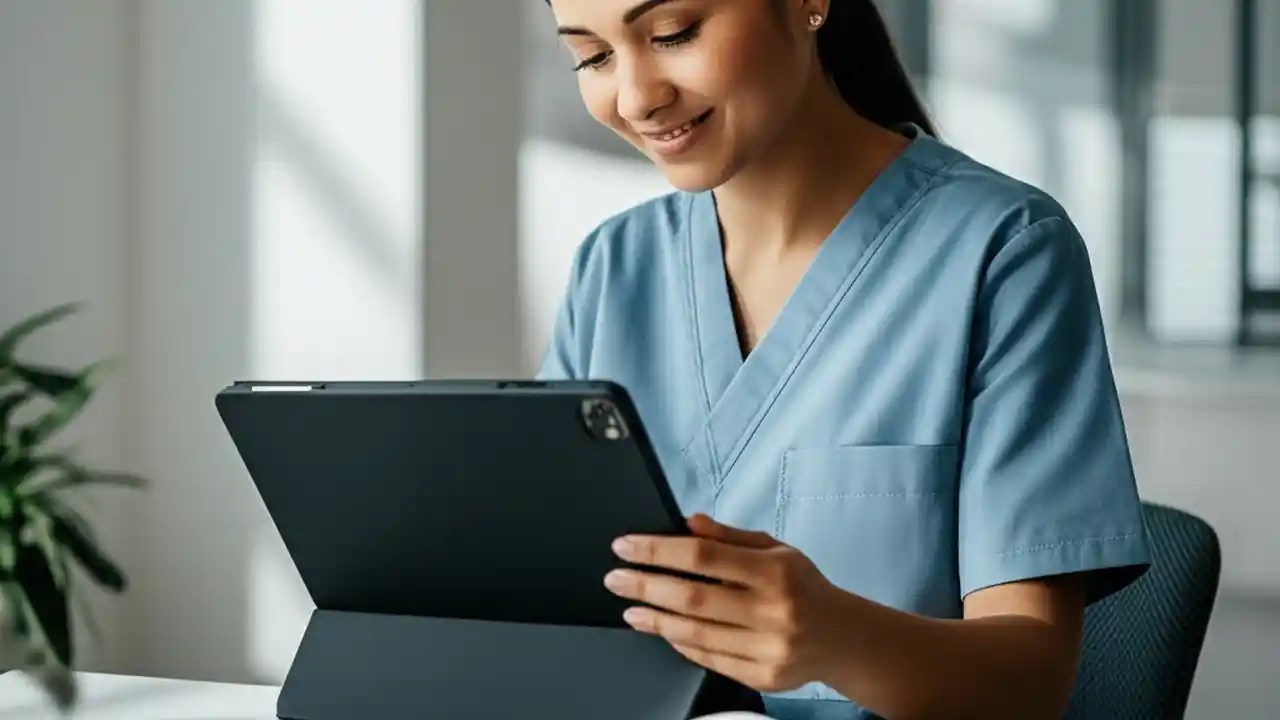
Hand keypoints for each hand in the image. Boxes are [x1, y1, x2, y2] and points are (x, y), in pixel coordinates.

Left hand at [604, 513, 842, 692]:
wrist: (842, 637)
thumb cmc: (803, 586)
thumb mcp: (776, 549)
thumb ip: (730, 536)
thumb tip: (687, 523)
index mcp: (775, 570)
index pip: (704, 556)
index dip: (659, 550)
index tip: (626, 546)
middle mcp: (773, 610)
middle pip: (694, 598)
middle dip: (646, 586)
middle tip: (615, 579)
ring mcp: (768, 648)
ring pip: (697, 634)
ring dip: (656, 621)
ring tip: (630, 609)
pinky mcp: (763, 677)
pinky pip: (710, 660)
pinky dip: (681, 644)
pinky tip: (664, 630)